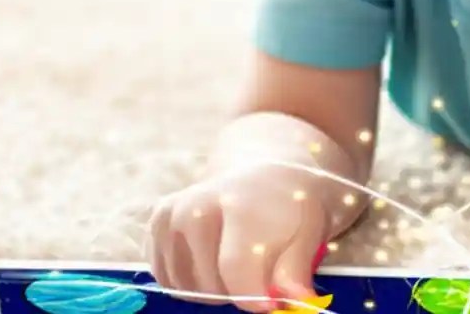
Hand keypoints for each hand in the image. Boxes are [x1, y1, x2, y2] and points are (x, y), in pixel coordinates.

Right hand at [146, 163, 331, 311]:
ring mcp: (172, 216)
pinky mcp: (157, 224)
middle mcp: (197, 207)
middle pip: (212, 285)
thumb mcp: (312, 229)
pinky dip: (193, 281)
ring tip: (236, 261)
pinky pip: (170, 280)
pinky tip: (213, 259)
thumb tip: (297, 299)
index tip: (271, 303)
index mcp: (239, 203)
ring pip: (189, 287)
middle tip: (259, 272)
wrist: (263, 170)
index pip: (236, 269)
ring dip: (216, 289)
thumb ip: (297, 268)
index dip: (256, 297)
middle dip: (239, 292)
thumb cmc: (291, 204)